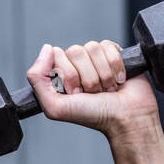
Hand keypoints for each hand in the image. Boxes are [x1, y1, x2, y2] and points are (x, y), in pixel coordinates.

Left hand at [25, 41, 160, 142]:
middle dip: (86, 77)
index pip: (56, 55)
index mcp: (60, 75)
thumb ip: (38, 80)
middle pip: (75, 51)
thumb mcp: (55, 107)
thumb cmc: (92, 115)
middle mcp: (76, 65)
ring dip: (101, 74)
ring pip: (93, 48)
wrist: (126, 117)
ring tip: (105, 89)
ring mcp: (95, 59)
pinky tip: (117, 80)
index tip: (75, 94)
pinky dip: (115, 66)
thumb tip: (46, 48)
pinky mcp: (114, 53)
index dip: (68, 75)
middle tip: (92, 93)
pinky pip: (109, 46)